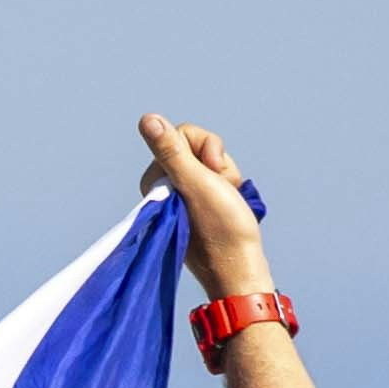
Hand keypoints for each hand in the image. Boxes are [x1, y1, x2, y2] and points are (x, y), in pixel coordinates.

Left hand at [139, 115, 275, 291]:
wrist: (241, 268)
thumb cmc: (221, 228)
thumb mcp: (195, 182)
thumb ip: (170, 150)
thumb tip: (147, 120)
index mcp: (156, 180)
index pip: (184, 134)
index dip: (206, 148)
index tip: (212, 173)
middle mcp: (166, 187)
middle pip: (198, 146)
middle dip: (218, 162)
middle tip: (222, 189)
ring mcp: (183, 197)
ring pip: (212, 162)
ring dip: (227, 175)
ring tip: (228, 201)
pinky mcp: (199, 206)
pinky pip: (218, 180)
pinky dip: (230, 187)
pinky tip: (231, 206)